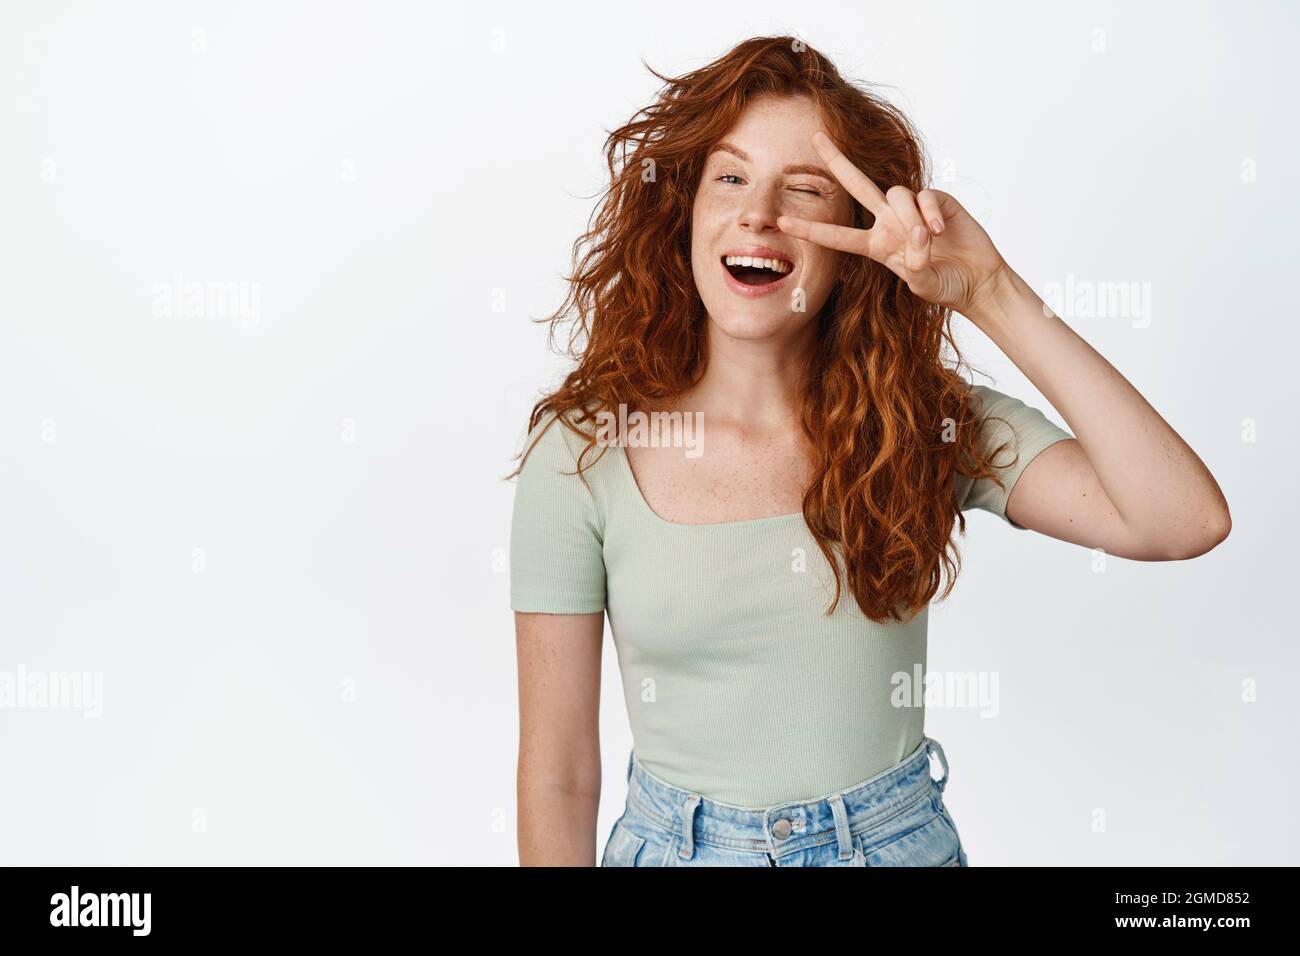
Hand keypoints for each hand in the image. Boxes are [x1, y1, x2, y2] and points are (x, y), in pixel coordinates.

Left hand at [777, 130, 1009, 315]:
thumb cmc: (945, 285)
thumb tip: (918, 235)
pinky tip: (940, 232)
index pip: (837, 235)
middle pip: (857, 185)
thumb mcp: (923, 285)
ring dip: (910, 220)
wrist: (977, 280)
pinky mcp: (937, 200)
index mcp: (876, 245)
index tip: (781, 221)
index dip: (811, 228)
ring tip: (928, 242)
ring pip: (896, 195)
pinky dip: (930, 215)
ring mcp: (912, 209)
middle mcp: (889, 222)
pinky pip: (924, 197)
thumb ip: (917, 266)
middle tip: (814, 137)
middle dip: (836, 160)